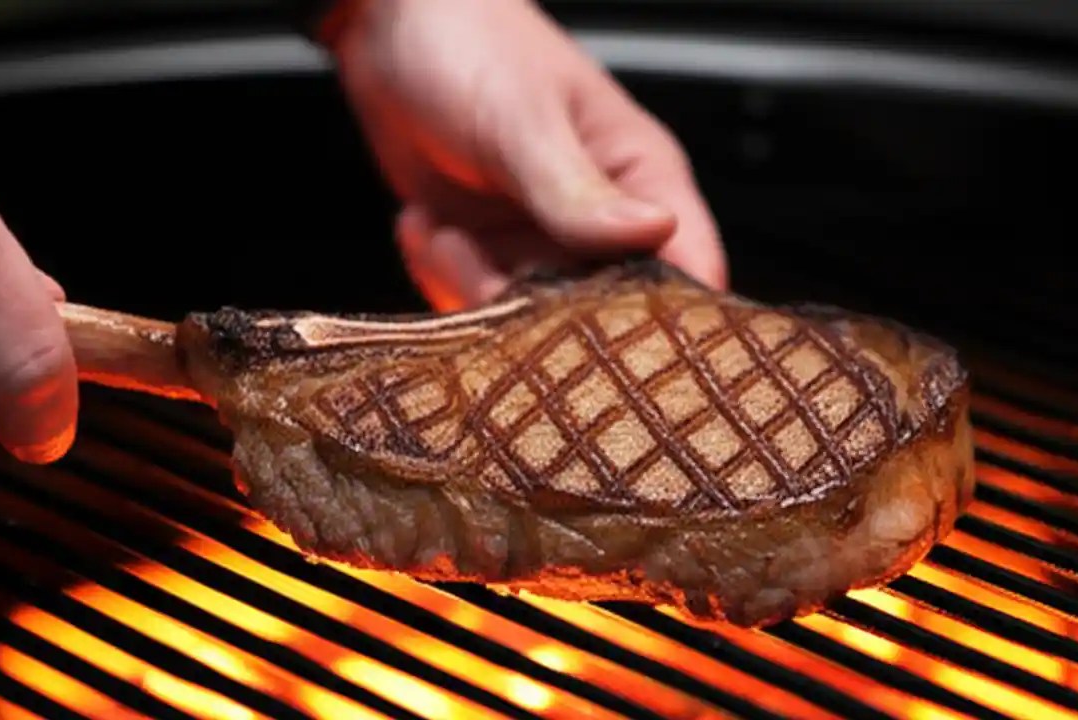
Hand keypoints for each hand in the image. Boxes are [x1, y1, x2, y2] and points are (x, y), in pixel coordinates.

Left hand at [328, 0, 726, 310]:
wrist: (389, 29)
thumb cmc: (474, 45)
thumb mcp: (524, 118)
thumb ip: (575, 188)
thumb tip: (653, 232)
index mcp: (642, 180)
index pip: (688, 268)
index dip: (662, 320)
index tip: (609, 341)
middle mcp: (598, 224)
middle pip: (598, 317)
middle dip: (537, 309)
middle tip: (481, 258)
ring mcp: (540, 244)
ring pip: (526, 321)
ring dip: (471, 285)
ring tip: (444, 227)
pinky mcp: (488, 255)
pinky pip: (472, 303)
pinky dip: (440, 274)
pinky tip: (426, 223)